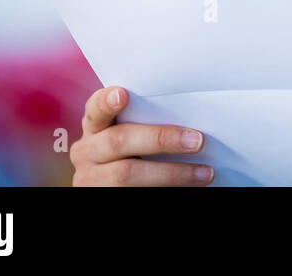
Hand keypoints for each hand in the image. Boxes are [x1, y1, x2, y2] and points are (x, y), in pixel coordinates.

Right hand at [70, 85, 214, 185]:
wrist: (112, 184)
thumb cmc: (130, 151)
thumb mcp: (129, 134)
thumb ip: (145, 123)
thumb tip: (191, 119)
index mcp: (95, 129)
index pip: (95, 110)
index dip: (106, 102)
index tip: (123, 94)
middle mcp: (87, 152)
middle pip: (118, 141)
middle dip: (161, 139)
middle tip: (198, 141)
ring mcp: (91, 179)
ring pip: (127, 175)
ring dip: (172, 174)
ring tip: (205, 173)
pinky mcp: (101, 196)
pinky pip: (132, 192)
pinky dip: (165, 188)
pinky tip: (190, 187)